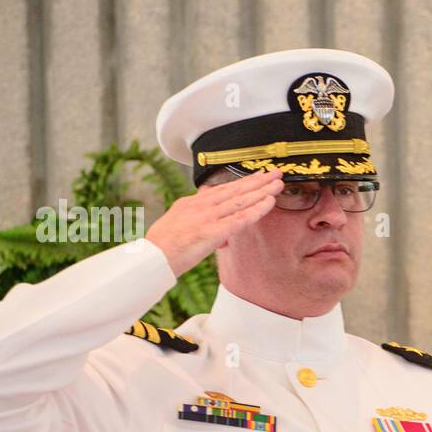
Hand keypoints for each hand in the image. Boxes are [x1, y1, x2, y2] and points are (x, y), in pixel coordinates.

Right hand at [146, 169, 282, 274]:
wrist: (152, 258)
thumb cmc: (164, 244)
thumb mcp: (178, 218)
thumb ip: (195, 209)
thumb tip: (205, 198)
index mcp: (193, 202)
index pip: (223, 189)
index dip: (243, 182)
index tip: (258, 176)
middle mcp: (201, 206)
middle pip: (235, 190)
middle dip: (257, 181)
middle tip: (276, 173)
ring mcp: (207, 218)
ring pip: (240, 201)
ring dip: (262, 191)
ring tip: (278, 184)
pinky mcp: (211, 232)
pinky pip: (239, 219)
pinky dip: (256, 210)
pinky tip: (269, 203)